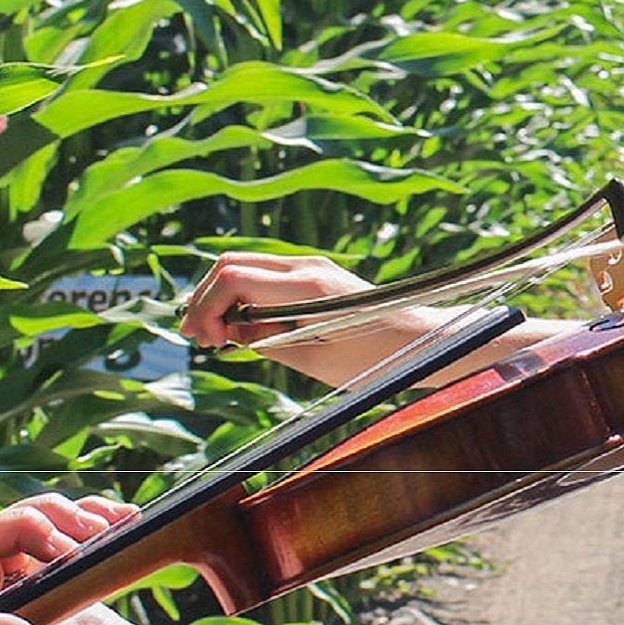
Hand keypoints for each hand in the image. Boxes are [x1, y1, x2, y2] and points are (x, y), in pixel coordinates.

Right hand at [178, 252, 374, 349]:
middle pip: (231, 263)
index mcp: (306, 285)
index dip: (207, 307)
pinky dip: (246, 297)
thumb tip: (230, 332)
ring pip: (246, 266)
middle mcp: (306, 265)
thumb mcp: (313, 360)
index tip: (207, 342)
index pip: (232, 277)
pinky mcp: (316, 274)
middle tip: (200, 338)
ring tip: (221, 336)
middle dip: (206, 299)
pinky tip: (248, 328)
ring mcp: (311, 265)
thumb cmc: (376, 358)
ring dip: (224, 297)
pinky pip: (266, 276)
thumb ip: (265, 341)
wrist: (422, 341)